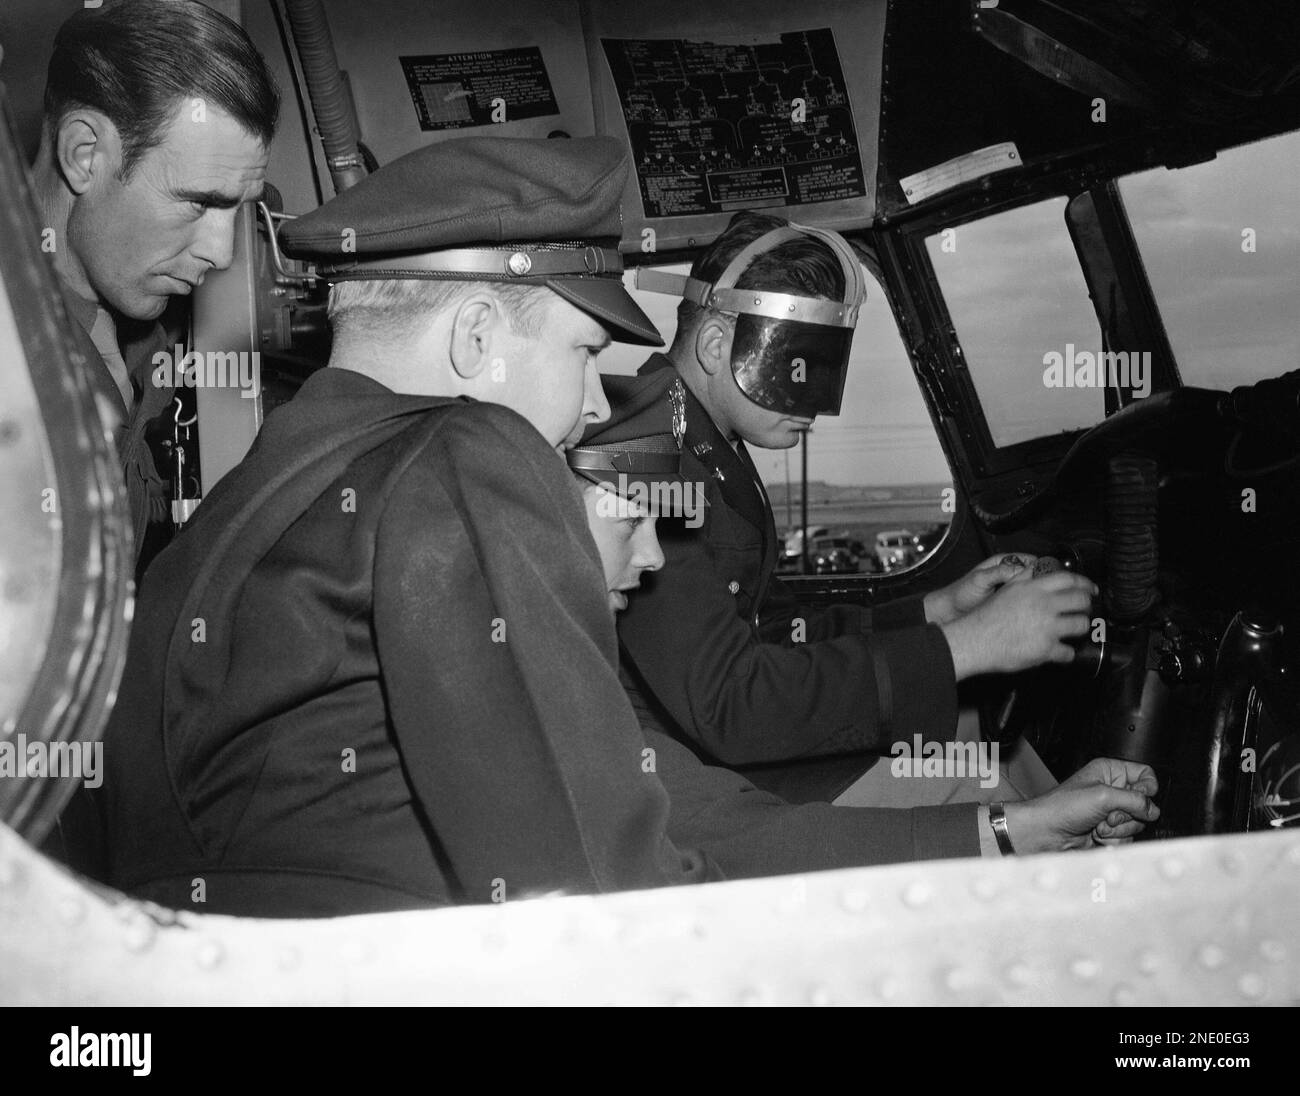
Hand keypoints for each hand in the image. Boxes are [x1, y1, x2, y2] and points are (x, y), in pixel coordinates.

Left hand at [924, 554, 1036, 624]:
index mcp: (1002, 563)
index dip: (1039, 566)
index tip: (1046, 575)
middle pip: (1032, 574)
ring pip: (1029, 589)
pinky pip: (1023, 602)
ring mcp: (1009, 589)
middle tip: (1044, 591)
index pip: (1029, 560)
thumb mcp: (979, 579)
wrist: (950, 611)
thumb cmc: (960, 592)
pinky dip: (1027, 605)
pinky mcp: (1008, 603)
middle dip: (1039, 582)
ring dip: (1034, 594)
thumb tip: (1020, 570)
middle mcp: (1008, 574)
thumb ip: (998, 572)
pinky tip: (1028, 610)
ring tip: (1037, 601)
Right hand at [939, 570, 1096, 678]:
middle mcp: (1044, 606)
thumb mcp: (1006, 588)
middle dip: (1087, 606)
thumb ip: (1025, 577)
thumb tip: (1038, 567)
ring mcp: (1047, 628)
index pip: (1069, 579)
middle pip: (1081, 601)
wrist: (975, 640)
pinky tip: (1060, 651)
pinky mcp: (1046, 649)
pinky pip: (1068, 653)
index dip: (1084, 583)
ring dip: (1080, 628)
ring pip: (1080, 625)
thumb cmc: (987, 616)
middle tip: (1084, 610)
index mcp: (1035, 589)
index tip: (1090, 589)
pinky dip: (1066, 654)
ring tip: (1073, 630)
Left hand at [1003, 758, 1159, 852]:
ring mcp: (1110, 812)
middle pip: (1144, 804)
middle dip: (1127, 813)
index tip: (1138, 797)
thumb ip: (1134, 800)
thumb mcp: (1102, 795)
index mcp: (1109, 771)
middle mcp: (1111, 790)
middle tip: (1108, 814)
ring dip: (1118, 829)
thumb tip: (1153, 809)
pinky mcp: (1108, 831)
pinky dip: (1113, 840)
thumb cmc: (1062, 807)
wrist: (1045, 833)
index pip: (1146, 774)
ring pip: (1136, 823)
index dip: (1146, 788)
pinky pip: (1126, 838)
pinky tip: (1095, 836)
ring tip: (1097, 825)